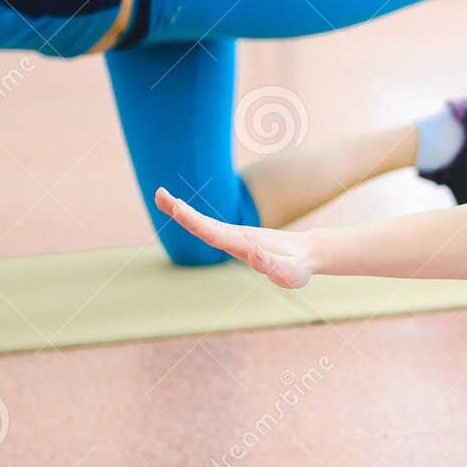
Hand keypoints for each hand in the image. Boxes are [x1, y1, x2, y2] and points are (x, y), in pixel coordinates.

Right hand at [153, 186, 317, 288]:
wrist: (308, 253)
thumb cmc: (299, 267)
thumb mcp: (289, 272)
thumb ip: (272, 264)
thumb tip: (252, 253)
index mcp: (246, 244)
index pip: (215, 234)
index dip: (195, 222)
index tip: (178, 208)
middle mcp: (238, 237)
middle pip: (204, 224)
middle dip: (182, 212)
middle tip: (159, 194)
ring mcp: (236, 236)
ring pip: (205, 224)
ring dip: (183, 212)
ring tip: (161, 197)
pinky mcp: (236, 239)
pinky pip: (210, 228)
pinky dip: (193, 219)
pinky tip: (181, 212)